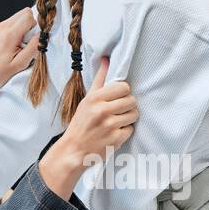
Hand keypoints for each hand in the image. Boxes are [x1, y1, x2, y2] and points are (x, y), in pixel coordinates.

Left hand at [0, 8, 38, 122]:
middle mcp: (4, 26)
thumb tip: (42, 36)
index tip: (34, 39)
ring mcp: (1, 25)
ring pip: (22, 14)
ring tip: (22, 43)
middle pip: (26, 12)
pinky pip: (16, 20)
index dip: (36, 27)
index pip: (29, 17)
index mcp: (10, 34)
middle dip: (32, 25)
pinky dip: (21, 28)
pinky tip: (17, 42)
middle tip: (28, 41)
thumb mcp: (20, 63)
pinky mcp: (1, 27)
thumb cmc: (0, 71)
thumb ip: (33, 48)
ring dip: (26, 26)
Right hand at [38, 56, 137, 198]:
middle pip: (131, 101)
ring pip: (134, 115)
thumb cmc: (81, 123)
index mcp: (95, 98)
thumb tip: (106, 59)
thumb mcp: (87, 100)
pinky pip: (131, 129)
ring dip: (128, 118)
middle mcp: (102, 111)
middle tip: (118, 111)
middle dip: (127, 106)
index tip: (118, 98)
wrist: (74, 149)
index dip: (124, 92)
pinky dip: (125, 131)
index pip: (124, 87)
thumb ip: (99, 80)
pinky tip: (114, 132)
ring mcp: (110, 126)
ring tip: (117, 121)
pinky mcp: (116, 139)